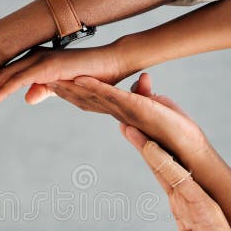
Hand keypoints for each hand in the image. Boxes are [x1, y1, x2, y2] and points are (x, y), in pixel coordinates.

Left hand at [0, 45, 126, 119]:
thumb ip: (46, 90)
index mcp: (35, 64)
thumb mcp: (64, 90)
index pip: (5, 79)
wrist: (114, 66)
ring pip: (2, 79)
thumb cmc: (94, 79)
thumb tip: (28, 98)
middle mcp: (32, 59)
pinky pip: (16, 80)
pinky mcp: (44, 66)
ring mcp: (37, 60)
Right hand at [49, 73, 210, 164]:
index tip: (55, 84)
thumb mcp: (158, 105)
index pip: (94, 100)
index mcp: (124, 113)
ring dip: (71, 89)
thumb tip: (142, 80)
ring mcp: (126, 113)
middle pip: (86, 99)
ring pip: (93, 97)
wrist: (190, 151)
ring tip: (51, 80)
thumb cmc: (177, 131)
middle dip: (64, 91)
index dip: (74, 92)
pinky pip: (112, 96)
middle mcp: (120, 114)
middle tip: (40, 82)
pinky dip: (94, 87)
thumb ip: (146, 92)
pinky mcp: (136, 109)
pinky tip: (79, 80)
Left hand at [121, 124, 230, 230]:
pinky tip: (149, 148)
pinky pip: (181, 180)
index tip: (133, 140)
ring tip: (130, 128)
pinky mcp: (205, 208)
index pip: (163, 177)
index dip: (149, 159)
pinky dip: (164, 163)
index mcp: (186, 209)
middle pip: (164, 166)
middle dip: (144, 144)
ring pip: (170, 167)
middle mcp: (193, 200)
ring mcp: (200, 201)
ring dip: (149, 147)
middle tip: (125, 123)